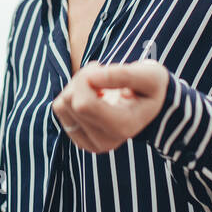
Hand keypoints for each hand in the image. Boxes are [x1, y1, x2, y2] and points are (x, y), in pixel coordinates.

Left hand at [51, 60, 169, 153]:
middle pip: (71, 102)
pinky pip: (60, 109)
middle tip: (101, 73)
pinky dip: (71, 95)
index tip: (101, 68)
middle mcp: (105, 142)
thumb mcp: (149, 75)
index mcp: (123, 128)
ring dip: (76, 87)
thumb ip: (123, 74)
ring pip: (62, 104)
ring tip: (97, 85)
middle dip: (82, 79)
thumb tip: (91, 77)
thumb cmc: (151, 87)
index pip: (83, 104)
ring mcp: (90, 143)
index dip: (86, 78)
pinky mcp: (79, 138)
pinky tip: (91, 95)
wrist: (151, 105)